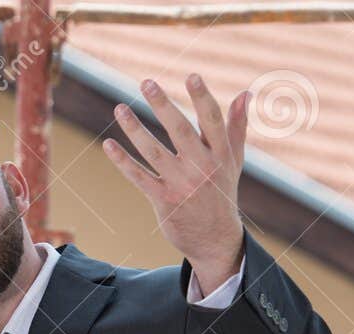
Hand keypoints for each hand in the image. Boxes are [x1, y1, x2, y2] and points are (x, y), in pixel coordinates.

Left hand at [103, 73, 246, 285]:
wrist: (214, 239)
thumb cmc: (221, 192)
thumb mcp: (234, 161)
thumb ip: (236, 126)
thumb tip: (245, 93)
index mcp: (221, 155)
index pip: (212, 121)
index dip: (202, 98)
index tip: (192, 75)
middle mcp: (202, 168)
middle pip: (180, 131)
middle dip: (163, 106)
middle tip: (147, 83)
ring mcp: (181, 184)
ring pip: (154, 152)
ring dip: (135, 129)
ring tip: (119, 108)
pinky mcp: (163, 200)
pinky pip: (139, 177)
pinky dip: (122, 161)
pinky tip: (108, 144)